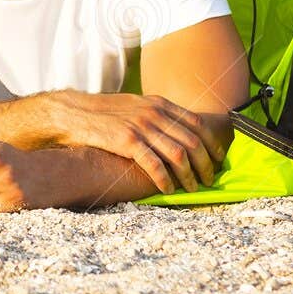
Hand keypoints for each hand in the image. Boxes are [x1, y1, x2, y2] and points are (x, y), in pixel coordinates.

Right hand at [42, 90, 228, 193]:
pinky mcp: (127, 142)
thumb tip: (177, 131)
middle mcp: (153, 113)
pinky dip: (166, 180)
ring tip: (192, 188)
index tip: (218, 159)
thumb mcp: (135, 105)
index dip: (213, 144)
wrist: (73, 113)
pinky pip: (155, 165)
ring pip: (179, 155)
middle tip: (209, 180)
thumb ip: (156, 114)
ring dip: (189, 175)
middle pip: (193, 141)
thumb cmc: (104, 114)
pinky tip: (168, 190)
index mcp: (158, 103)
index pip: (197, 123)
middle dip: (206, 164)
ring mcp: (141, 126)